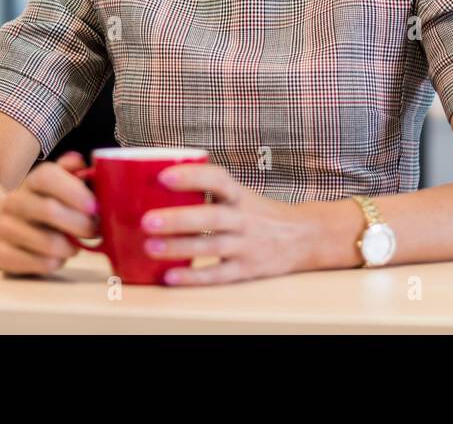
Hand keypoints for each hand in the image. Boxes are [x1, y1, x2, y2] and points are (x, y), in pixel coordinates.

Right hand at [0, 151, 97, 276]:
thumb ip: (73, 171)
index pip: (48, 176)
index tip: (94, 206)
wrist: (8, 228)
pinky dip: (57, 262)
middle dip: (80, 223)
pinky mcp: (3, 255)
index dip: (74, 191)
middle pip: (49, 210)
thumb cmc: (47, 205)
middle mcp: (14, 202)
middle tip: (94, 230)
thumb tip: (82, 162)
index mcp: (32, 181)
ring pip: (48, 242)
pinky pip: (41, 263)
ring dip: (71, 246)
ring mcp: (5, 228)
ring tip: (75, 244)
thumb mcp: (60, 184)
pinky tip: (58, 256)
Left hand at [140, 162, 312, 284]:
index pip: (218, 179)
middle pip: (212, 217)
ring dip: (180, 247)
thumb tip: (159, 186)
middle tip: (147, 220)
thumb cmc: (261, 213)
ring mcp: (247, 245)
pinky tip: (171, 276)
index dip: (192, 176)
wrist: (305, 237)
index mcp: (241, 195)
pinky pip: (219, 274)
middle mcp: (245, 218)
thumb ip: (211, 192)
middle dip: (178, 219)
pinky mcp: (247, 269)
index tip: (164, 176)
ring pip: (212, 246)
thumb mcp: (243, 196)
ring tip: (151, 247)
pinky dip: (194, 276)